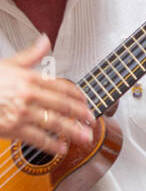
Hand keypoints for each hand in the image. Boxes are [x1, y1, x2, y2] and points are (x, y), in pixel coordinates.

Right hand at [0, 36, 93, 152]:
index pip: (62, 86)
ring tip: (85, 137)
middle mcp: (28, 95)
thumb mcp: (8, 64)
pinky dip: (51, 145)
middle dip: (81, 115)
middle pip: (63, 106)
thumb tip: (45, 41)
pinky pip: (37, 138)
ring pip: (54, 123)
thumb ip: (30, 55)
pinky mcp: (12, 128)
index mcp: (29, 78)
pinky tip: (61, 148)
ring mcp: (21, 112)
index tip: (87, 102)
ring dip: (73, 131)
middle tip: (92, 121)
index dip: (78, 96)